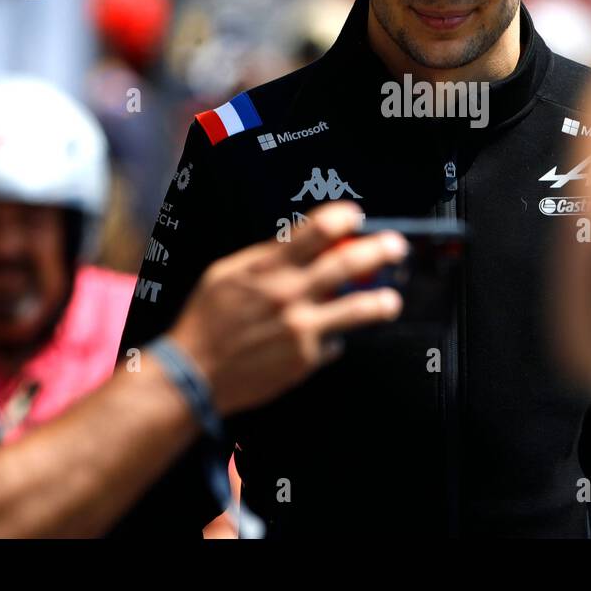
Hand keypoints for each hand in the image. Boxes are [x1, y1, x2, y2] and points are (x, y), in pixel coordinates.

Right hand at [168, 202, 405, 415]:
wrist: (194, 374)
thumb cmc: (206, 321)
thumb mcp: (226, 273)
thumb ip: (265, 258)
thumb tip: (299, 243)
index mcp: (267, 268)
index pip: (315, 231)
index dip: (342, 218)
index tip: (355, 216)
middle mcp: (289, 295)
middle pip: (347, 264)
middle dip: (379, 251)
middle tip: (397, 246)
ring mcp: (301, 328)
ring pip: (357, 309)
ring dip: (380, 302)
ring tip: (391, 301)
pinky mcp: (306, 358)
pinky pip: (334, 342)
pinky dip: (333, 337)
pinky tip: (327, 336)